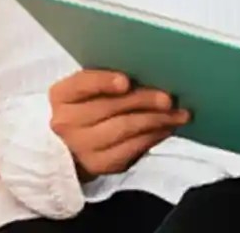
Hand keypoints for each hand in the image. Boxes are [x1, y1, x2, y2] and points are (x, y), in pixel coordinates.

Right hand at [49, 70, 190, 179]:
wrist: (68, 147)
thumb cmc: (86, 108)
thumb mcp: (88, 91)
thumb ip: (109, 80)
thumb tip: (150, 73)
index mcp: (62, 95)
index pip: (82, 84)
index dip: (104, 82)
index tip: (126, 81)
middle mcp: (65, 121)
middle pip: (109, 107)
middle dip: (143, 100)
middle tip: (168, 98)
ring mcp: (80, 146)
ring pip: (124, 129)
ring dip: (156, 120)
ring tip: (177, 114)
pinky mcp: (98, 165)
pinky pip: (130, 149)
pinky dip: (152, 136)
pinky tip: (166, 128)